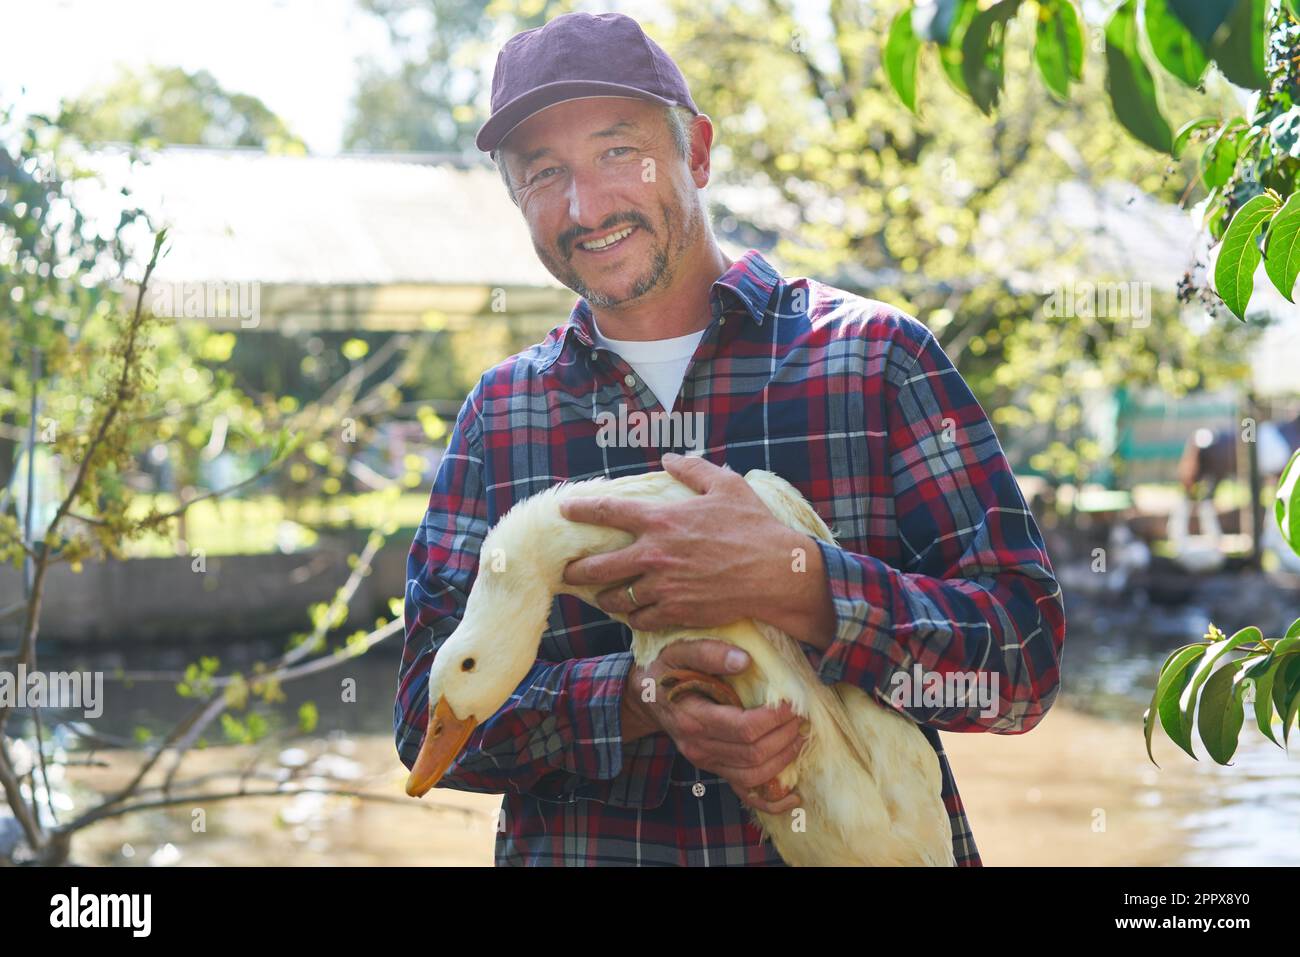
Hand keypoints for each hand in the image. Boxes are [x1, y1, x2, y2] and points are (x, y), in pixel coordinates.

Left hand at [562, 454, 830, 644]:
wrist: (775, 573)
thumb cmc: (754, 527)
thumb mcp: (727, 486)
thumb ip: (694, 469)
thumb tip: (669, 458)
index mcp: (662, 520)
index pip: (608, 511)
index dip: (581, 509)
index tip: (564, 509)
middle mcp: (654, 554)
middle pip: (599, 566)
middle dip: (578, 569)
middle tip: (569, 571)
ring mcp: (663, 587)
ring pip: (617, 598)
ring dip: (605, 597)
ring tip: (601, 596)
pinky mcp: (676, 612)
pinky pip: (641, 619)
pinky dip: (634, 617)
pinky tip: (633, 614)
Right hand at [623, 638, 804, 813]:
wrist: (645, 696)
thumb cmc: (665, 669)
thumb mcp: (679, 651)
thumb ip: (709, 652)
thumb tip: (745, 659)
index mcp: (693, 719)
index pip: (744, 729)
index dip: (774, 719)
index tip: (793, 703)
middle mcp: (699, 747)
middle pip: (754, 754)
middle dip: (785, 737)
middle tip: (802, 716)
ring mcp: (706, 762)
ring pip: (754, 776)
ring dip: (784, 759)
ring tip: (799, 736)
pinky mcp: (714, 769)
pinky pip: (745, 793)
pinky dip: (772, 800)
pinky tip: (793, 795)